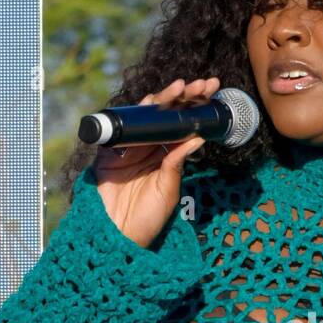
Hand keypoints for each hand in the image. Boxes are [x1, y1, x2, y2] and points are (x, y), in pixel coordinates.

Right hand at [92, 75, 220, 247]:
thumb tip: (198, 136)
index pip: (183, 125)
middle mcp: (149, 147)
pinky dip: (136, 116)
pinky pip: (122, 128)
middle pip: (167, 115)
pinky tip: (152, 105)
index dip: (197, 108)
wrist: (118, 237)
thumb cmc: (147, 219)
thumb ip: (178, 163)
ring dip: (163, 100)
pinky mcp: (110, 152)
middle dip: (185, 97)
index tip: (213, 93)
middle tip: (202, 85)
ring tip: (183, 88)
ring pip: (146, 115)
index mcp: (166, 156)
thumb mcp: (168, 190)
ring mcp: (129, 147)